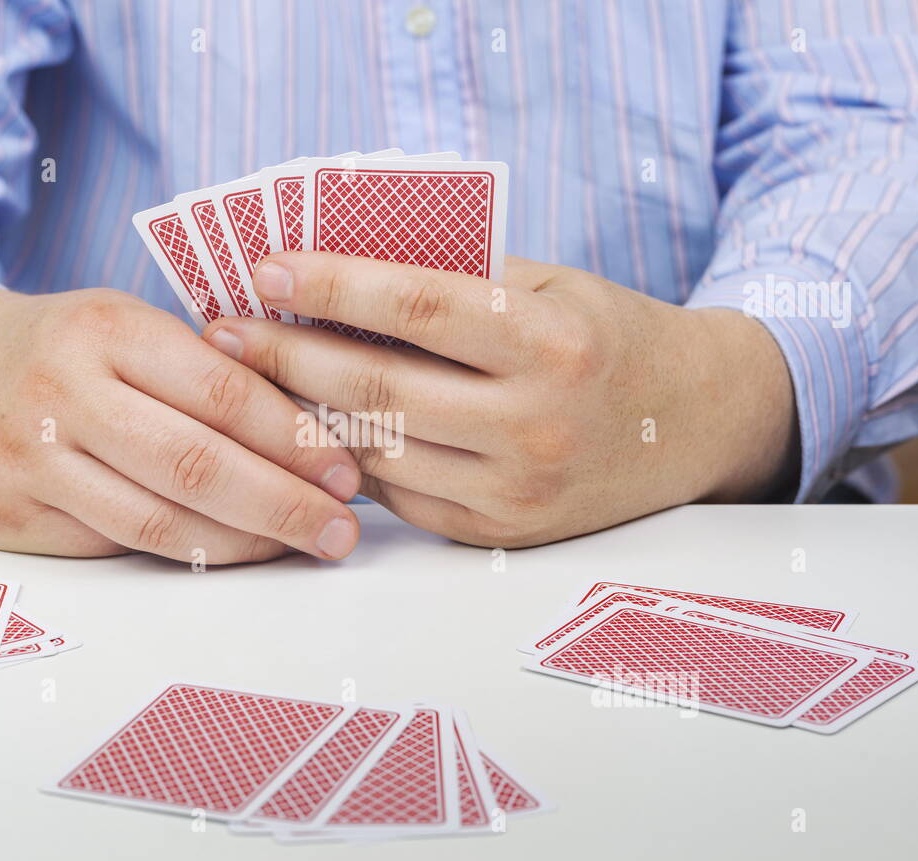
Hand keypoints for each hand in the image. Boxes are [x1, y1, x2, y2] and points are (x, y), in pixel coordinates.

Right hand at [0, 282, 361, 562]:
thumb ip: (205, 372)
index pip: (221, 391)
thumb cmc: (64, 351)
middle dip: (283, 504)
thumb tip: (317, 436)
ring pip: (155, 522)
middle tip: (339, 530)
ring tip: (298, 547)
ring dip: (243, 544)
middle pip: (194, 465)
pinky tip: (228, 553)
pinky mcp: (1, 515)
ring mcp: (22, 457)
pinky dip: (182, 556)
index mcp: (103, 327)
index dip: (293, 438)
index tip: (345, 470)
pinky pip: (113, 548)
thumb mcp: (127, 327)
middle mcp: (56, 390)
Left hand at [201, 254, 797, 547]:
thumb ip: (457, 280)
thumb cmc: (607, 337)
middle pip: (378, 388)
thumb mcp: (550, 286)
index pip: (418, 307)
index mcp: (553, 344)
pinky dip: (350, 458)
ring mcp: (517, 491)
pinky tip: (317, 426)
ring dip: (305, 412)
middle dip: (287, 356)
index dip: (331, 285)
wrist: (690, 424)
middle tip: (228, 331)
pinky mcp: (500, 534)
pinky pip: (399, 495)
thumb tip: (338, 269)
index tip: (265, 269)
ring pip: (376, 450)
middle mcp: (535, 425)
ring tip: (256, 378)